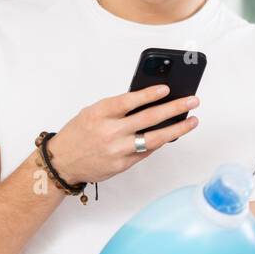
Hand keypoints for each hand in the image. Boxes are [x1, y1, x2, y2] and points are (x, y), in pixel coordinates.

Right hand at [47, 85, 199, 183]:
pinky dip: (160, 143)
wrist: (62, 162)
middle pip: (148, 118)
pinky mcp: (122, 164)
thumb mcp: (91, 113)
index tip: (167, 89)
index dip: (149, 94)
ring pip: (154, 138)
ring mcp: (118, 150)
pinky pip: (146, 152)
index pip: (129, 101)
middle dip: (174, 108)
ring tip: (192, 121)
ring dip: (177, 129)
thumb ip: (116, 108)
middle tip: (191, 101)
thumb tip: (147, 102)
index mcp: (100, 114)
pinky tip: (171, 135)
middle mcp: (110, 132)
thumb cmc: (78, 134)